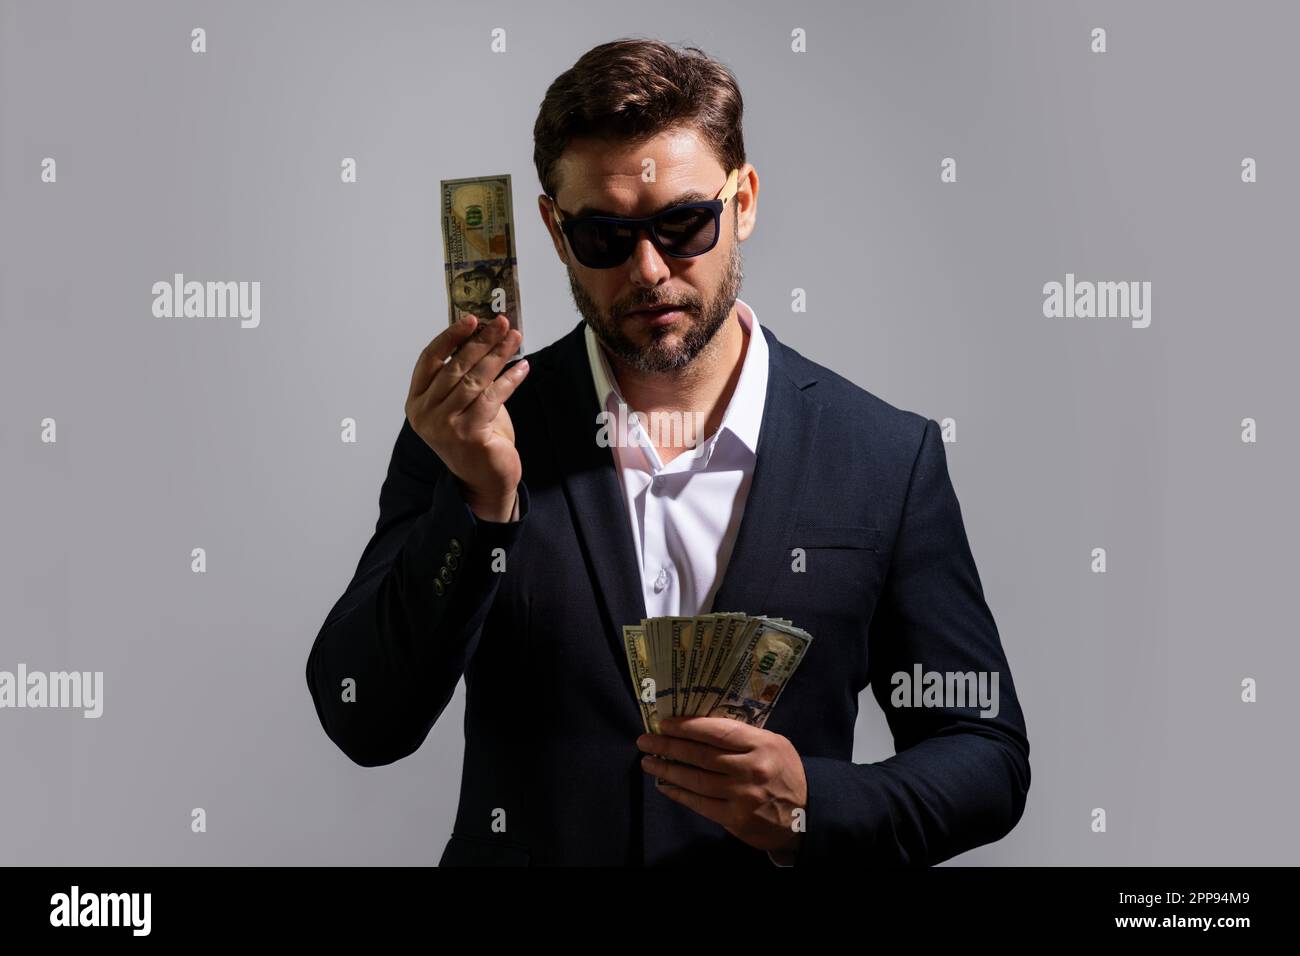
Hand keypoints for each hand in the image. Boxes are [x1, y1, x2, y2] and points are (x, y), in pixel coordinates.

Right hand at [405, 314, 528, 520]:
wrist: (484, 481)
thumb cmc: (474, 437)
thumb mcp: (462, 403)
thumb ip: (465, 376)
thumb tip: (485, 336)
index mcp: (416, 402)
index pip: (429, 360)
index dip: (450, 337)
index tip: (472, 319)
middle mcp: (425, 414)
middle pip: (455, 366)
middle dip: (482, 341)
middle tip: (502, 322)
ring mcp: (444, 426)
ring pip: (474, 380)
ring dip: (498, 355)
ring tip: (515, 338)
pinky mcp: (468, 435)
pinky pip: (492, 398)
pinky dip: (510, 380)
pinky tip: (523, 367)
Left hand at [636, 716, 807, 856]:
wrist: (806, 813)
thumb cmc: (784, 771)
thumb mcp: (772, 743)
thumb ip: (742, 735)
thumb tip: (700, 726)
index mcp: (761, 744)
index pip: (717, 732)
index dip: (688, 727)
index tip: (665, 723)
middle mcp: (750, 769)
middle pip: (701, 756)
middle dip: (669, 746)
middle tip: (645, 741)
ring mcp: (742, 796)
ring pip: (697, 781)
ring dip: (668, 770)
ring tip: (648, 762)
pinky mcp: (735, 819)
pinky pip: (701, 804)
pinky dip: (680, 794)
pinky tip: (665, 786)